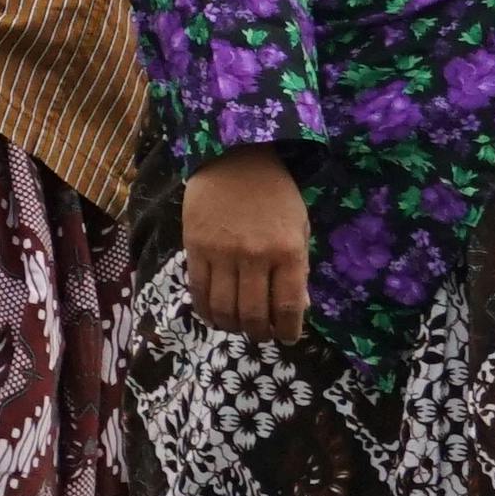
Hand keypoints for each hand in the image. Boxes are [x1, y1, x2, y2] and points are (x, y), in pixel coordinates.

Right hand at [184, 150, 311, 344]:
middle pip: (254, 313)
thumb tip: (296, 309)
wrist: (235, 159)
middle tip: (261, 335)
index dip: (288, 330)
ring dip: (232, 326)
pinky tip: (214, 315)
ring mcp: (222, 252)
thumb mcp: (298, 229)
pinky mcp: (196, 247)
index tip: (288, 337)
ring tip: (237, 327)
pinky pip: (198, 290)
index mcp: (288, 251)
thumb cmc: (275, 195)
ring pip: (224, 307)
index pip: (288, 306)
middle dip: (259, 333)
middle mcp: (255, 256)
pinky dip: (206, 310)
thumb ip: (298, 269)